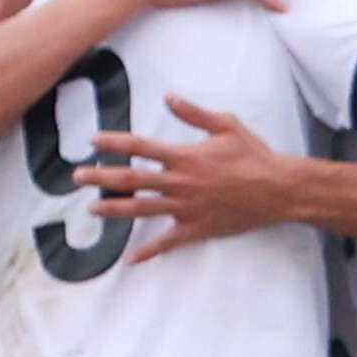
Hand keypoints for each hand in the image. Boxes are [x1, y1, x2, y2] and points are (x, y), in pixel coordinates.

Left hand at [78, 94, 314, 261]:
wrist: (278, 190)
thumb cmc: (254, 155)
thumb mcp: (226, 125)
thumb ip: (193, 113)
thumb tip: (169, 97)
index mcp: (184, 156)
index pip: (140, 147)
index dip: (114, 143)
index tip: (93, 141)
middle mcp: (180, 182)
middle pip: (132, 179)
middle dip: (102, 177)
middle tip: (78, 177)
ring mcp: (186, 208)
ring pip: (142, 209)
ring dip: (114, 209)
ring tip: (93, 208)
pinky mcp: (196, 228)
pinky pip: (167, 243)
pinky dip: (148, 252)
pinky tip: (129, 260)